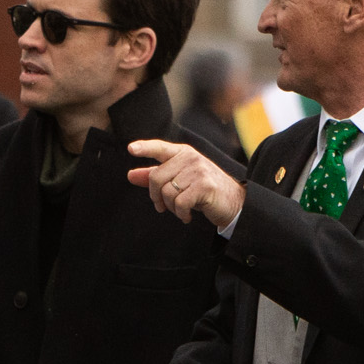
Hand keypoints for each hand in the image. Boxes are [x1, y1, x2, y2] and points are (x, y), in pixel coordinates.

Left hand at [128, 139, 246, 229]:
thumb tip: (130, 175)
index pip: (160, 148)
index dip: (144, 148)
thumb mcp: (178, 182)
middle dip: (156, 197)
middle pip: (156, 177)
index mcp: (182, 153)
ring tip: (181, 210)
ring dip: (170, 208)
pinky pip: (179, 203)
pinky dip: (180, 214)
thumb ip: (155, 177)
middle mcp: (190, 158)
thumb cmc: (202, 191)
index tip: (130, 149)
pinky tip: (186, 216)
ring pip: (167, 192)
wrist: (233, 203)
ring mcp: (199, 170)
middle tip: (163, 207)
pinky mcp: (205, 185)